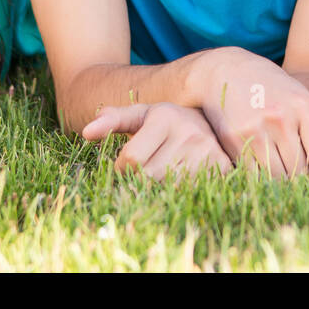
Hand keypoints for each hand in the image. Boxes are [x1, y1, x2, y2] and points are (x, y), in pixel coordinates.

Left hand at [82, 102, 232, 179]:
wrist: (211, 120)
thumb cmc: (165, 123)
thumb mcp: (140, 116)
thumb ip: (113, 121)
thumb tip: (86, 132)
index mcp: (165, 116)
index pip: (132, 160)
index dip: (122, 167)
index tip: (128, 163)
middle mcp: (189, 131)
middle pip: (149, 177)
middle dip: (140, 178)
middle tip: (147, 168)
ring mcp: (208, 150)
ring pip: (168, 187)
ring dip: (160, 186)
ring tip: (165, 170)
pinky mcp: (222, 167)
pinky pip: (188, 192)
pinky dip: (180, 191)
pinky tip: (182, 176)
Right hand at [195, 47, 308, 177]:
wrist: (226, 69)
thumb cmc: (271, 89)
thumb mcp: (300, 99)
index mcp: (303, 105)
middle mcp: (280, 117)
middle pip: (300, 172)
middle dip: (298, 174)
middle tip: (291, 165)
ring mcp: (255, 129)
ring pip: (277, 178)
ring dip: (278, 178)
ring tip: (275, 163)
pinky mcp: (232, 139)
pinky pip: (253, 175)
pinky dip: (257, 175)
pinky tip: (256, 161)